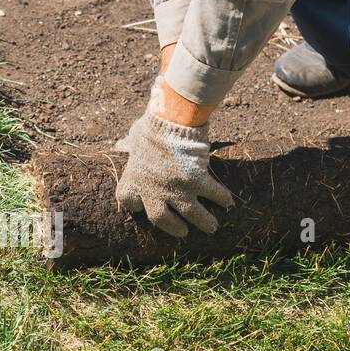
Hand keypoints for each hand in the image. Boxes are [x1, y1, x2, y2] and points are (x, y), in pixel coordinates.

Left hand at [115, 110, 233, 237]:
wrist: (171, 119)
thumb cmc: (152, 126)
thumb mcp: (134, 137)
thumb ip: (130, 144)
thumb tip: (121, 143)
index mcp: (135, 179)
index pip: (129, 202)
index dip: (136, 205)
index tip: (143, 207)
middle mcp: (153, 190)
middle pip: (160, 219)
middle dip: (173, 228)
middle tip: (183, 231)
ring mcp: (175, 188)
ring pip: (191, 214)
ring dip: (204, 222)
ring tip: (212, 227)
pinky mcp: (196, 181)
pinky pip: (212, 195)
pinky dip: (222, 199)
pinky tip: (229, 203)